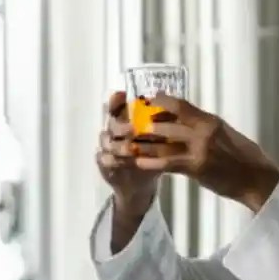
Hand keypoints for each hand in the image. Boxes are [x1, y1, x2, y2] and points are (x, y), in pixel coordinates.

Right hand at [96, 91, 163, 210]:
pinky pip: (104, 159)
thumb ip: (164, 126)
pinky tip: (122, 163)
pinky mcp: (103, 162)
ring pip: (107, 142)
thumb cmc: (151, 157)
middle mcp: (113, 131)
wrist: (139, 183)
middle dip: (122, 126)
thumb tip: (176, 108)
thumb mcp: (161, 142)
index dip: (117, 101)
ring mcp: (106, 147)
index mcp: (125, 121)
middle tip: (133, 129)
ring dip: (120, 145)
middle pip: (112, 124)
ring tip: (131, 150)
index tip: (122, 95)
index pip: (117, 107)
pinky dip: (113, 161)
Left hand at [130, 95, 278, 212]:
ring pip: (163, 142)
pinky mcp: (197, 167)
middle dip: (145, 124)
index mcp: (210, 121)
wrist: (257, 179)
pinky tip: (140, 162)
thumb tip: (189, 123)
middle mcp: (204, 131)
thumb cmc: (245, 157)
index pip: (181, 105)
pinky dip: (152, 162)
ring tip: (127, 143)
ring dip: (144, 144)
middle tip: (130, 124)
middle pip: (166, 122)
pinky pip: (168, 162)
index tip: (148, 99)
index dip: (161, 101)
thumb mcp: (226, 135)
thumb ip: (206, 129)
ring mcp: (200, 149)